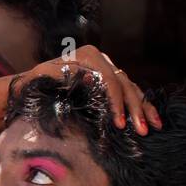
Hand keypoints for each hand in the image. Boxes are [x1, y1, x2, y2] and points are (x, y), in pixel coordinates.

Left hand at [27, 45, 161, 134]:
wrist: (32, 82)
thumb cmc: (34, 82)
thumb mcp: (41, 77)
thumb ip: (60, 75)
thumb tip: (89, 77)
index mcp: (88, 55)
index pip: (109, 79)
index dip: (116, 102)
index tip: (119, 123)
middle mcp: (101, 59)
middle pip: (124, 84)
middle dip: (134, 108)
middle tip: (141, 129)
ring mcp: (108, 68)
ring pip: (131, 87)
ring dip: (143, 108)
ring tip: (153, 127)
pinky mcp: (111, 79)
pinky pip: (130, 91)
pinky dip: (142, 105)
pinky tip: (152, 119)